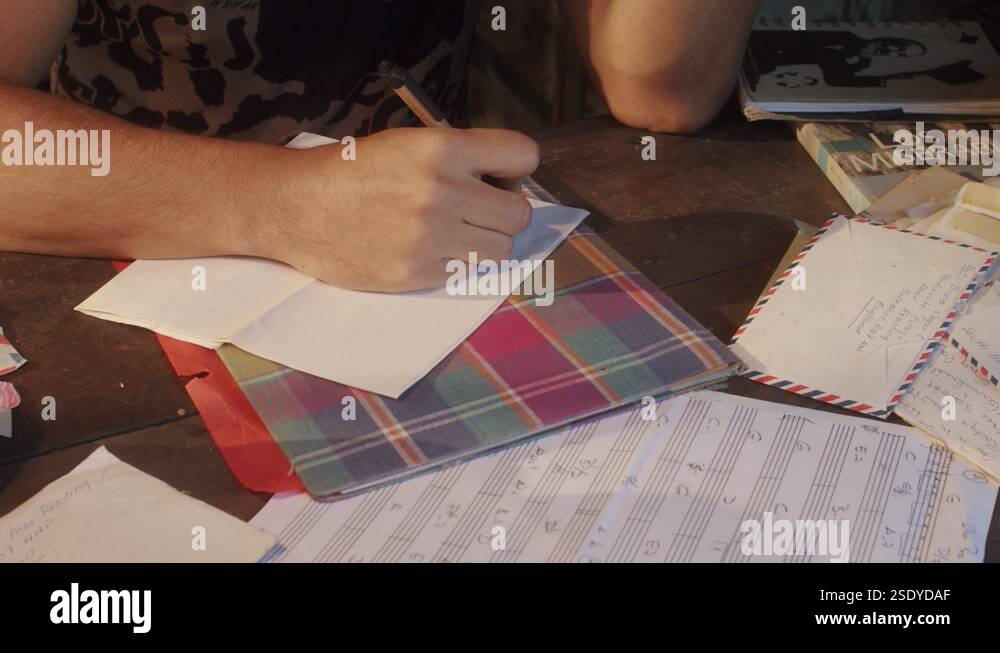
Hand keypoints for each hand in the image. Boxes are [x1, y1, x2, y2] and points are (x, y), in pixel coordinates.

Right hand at [247, 128, 539, 291]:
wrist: (297, 207)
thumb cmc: (353, 171)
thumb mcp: (407, 143)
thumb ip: (459, 157)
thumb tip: (508, 182)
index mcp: (442, 148)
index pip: (524, 155)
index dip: (516, 169)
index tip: (499, 177)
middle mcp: (443, 191)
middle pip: (520, 212)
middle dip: (504, 211)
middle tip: (478, 209)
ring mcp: (433, 236)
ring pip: (502, 248)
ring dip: (487, 241)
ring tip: (457, 231)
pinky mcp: (419, 271)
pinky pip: (469, 270)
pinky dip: (458, 261)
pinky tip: (430, 248)